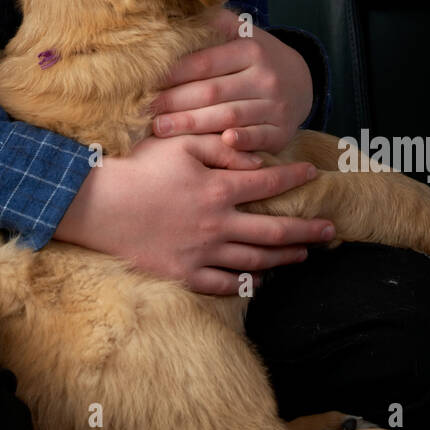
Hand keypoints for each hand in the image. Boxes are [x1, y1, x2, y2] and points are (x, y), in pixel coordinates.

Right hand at [53, 132, 332, 294]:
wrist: (99, 206)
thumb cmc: (137, 169)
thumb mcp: (179, 145)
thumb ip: (219, 148)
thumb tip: (253, 158)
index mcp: (218, 188)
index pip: (267, 183)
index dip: (294, 178)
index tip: (313, 174)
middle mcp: (218, 224)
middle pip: (274, 231)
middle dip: (307, 230)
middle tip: (330, 231)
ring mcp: (203, 253)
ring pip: (255, 260)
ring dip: (283, 258)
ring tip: (302, 256)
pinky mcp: (184, 274)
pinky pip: (224, 284)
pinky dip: (247, 283)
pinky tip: (260, 280)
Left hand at [148, 8, 313, 155]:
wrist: (302, 82)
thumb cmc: (258, 57)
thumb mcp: (243, 34)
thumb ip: (215, 24)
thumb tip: (179, 8)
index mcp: (251, 50)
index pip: (206, 62)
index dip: (174, 73)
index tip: (145, 80)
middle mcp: (265, 77)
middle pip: (213, 92)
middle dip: (175, 102)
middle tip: (144, 109)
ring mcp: (276, 106)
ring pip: (229, 116)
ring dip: (193, 124)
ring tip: (160, 129)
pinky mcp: (282, 131)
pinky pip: (259, 138)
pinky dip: (241, 140)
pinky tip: (220, 143)